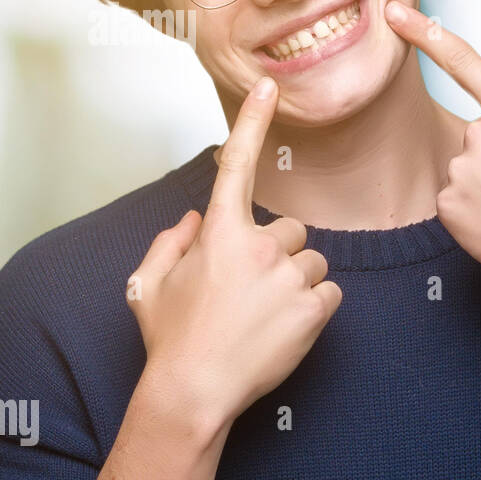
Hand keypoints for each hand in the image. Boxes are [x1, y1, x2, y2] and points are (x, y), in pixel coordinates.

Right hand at [126, 76, 342, 427]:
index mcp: (217, 234)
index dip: (252, 122)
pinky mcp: (314, 308)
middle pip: (291, 231)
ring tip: (265, 316)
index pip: (236, 165)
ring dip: (297, 283)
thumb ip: (169, 244)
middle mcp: (258, 246)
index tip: (269, 87)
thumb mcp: (150, 286)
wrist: (194, 392)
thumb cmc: (171, 340)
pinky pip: (331, 293)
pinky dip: (315, 309)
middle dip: (278, 255)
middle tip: (251, 293)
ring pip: (313, 262)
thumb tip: (192, 221)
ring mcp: (289, 277)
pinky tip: (285, 329)